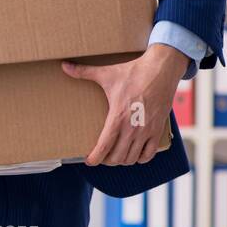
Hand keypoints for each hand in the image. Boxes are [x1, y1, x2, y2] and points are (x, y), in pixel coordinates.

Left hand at [61, 44, 186, 166]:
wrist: (162, 70)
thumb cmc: (133, 72)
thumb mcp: (106, 73)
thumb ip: (83, 72)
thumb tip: (64, 66)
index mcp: (118, 116)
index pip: (104, 145)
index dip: (95, 157)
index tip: (89, 161)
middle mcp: (133, 127)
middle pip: (118, 156)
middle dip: (107, 160)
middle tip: (101, 156)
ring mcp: (147, 130)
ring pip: (132, 158)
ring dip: (122, 160)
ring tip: (115, 156)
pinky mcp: (159, 129)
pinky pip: (150, 154)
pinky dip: (141, 158)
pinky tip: (134, 154)